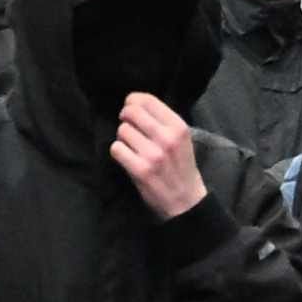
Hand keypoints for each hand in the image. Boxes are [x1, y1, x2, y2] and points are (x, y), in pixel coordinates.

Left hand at [108, 94, 209, 221]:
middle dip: (125, 117)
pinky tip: (127, 158)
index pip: (148, 100)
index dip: (133, 100)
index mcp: (178, 127)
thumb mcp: (182, 139)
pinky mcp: (140, 170)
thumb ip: (163, 122)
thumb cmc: (181, 168)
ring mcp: (153, 154)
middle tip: (128, 126)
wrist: (185, 201)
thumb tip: (135, 104)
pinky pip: (116, 149)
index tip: (130, 107)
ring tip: (132, 147)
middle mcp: (166, 138)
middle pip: (131, 112)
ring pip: (122, 131)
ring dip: (123, 138)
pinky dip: (118, 152)